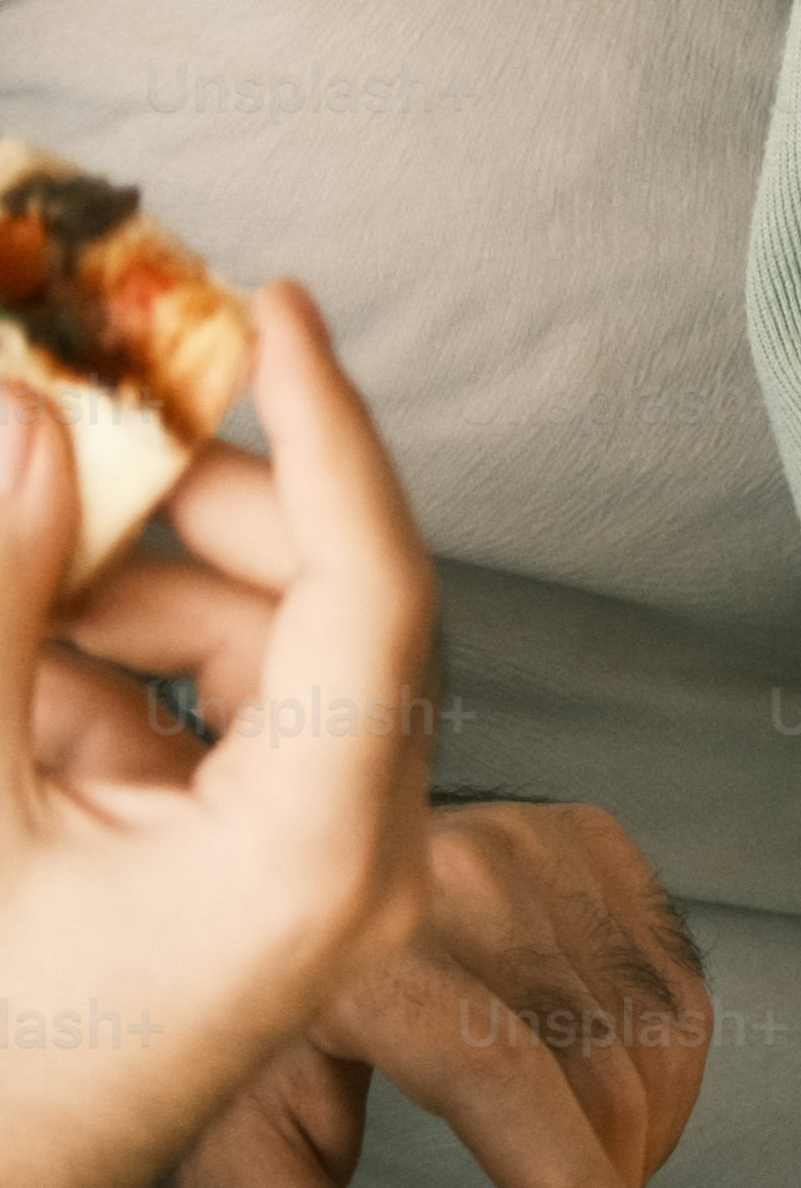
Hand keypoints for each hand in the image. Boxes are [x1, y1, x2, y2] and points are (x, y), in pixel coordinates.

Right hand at [0, 289, 435, 1187]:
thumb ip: (7, 601)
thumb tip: (42, 423)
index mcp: (318, 848)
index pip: (376, 585)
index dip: (329, 430)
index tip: (279, 306)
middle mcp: (357, 858)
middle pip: (320, 607)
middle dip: (191, 509)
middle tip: (64, 430)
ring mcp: (319, 875)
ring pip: (265, 656)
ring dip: (141, 584)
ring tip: (36, 543)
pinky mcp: (263, 882)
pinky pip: (226, 725)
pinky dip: (130, 664)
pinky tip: (46, 635)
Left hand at [168, 800, 707, 1187]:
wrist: (234, 893)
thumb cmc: (231, 1036)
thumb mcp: (232, 1170)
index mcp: (348, 949)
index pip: (495, 1071)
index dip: (570, 1187)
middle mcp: (448, 872)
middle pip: (595, 1064)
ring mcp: (528, 844)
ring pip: (658, 1027)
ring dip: (637, 1145)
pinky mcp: (583, 841)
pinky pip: (675, 981)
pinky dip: (660, 1073)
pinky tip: (593, 1112)